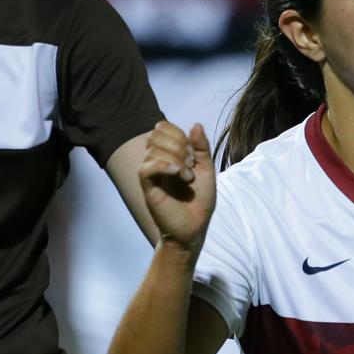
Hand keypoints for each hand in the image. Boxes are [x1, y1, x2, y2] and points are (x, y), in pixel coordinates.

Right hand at [139, 121, 214, 253]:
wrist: (195, 228)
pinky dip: (165, 166)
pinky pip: (147, 167)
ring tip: (187, 177)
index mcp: (170, 155)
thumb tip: (196, 125)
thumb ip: (201, 148)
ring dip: (176, 158)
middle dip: (178, 144)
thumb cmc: (200, 202)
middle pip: (156, 134)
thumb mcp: (206, 170)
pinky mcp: (148, 187)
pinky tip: (179, 174)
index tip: (193, 154)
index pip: (163, 127)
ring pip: (153, 149)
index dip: (179, 133)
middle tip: (190, 164)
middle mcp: (158, 161)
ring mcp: (151, 174)